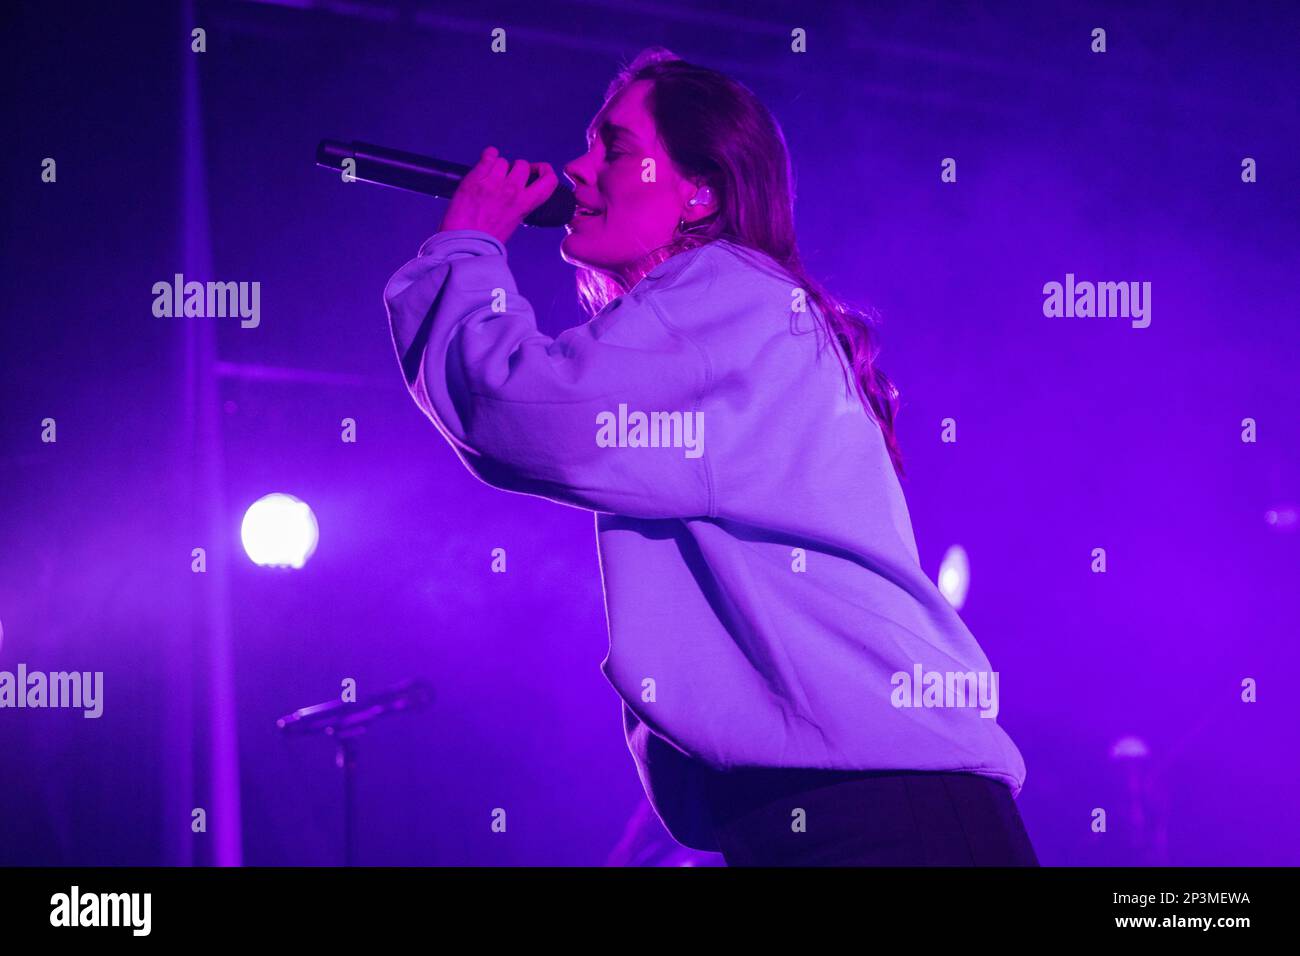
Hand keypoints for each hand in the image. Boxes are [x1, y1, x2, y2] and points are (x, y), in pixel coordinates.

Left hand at [438, 146, 558, 243]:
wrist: (464, 243)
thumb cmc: (487, 238)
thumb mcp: (513, 222)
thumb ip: (519, 203)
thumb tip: (518, 186)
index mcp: (525, 204)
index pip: (548, 181)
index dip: (544, 171)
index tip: (537, 171)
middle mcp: (512, 190)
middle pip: (523, 165)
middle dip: (515, 169)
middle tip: (506, 178)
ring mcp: (494, 183)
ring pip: (503, 161)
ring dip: (498, 166)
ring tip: (490, 177)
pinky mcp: (476, 178)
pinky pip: (488, 156)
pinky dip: (488, 155)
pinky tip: (486, 160)